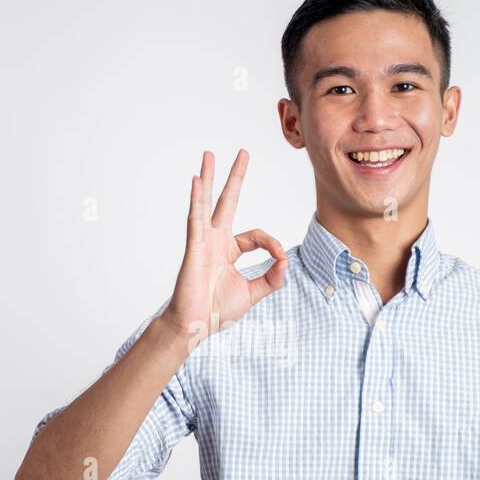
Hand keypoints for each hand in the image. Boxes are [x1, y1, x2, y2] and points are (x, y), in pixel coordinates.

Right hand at [163, 150, 286, 342]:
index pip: (256, 236)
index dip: (272, 244)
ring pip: (207, 203)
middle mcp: (216, 241)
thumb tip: (285, 261)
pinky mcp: (193, 247)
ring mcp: (203, 241)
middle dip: (235, 177)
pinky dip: (197, 199)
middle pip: (228, 202)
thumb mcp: (253, 294)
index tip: (280, 259)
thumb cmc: (216, 311)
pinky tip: (198, 180)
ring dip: (209, 178)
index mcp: (229, 251)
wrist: (195, 326)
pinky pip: (196, 218)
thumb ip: (272, 278)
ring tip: (209, 155)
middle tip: (243, 153)